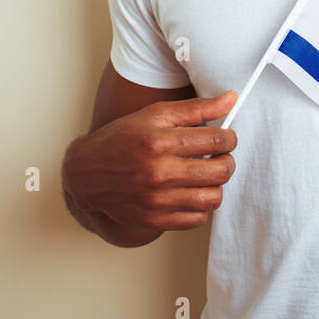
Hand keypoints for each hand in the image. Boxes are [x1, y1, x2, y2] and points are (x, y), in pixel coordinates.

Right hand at [62, 91, 237, 243]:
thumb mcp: (156, 115)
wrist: (87, 174)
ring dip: (216, 185)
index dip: (230, 137)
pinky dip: (200, 205)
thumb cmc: (123, 138)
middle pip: (221, 170)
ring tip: (205, 175)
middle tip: (218, 156)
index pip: (218, 140)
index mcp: (160, 141)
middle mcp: (159, 172)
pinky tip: (189, 191)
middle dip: (227, 160)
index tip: (225, 137)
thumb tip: (232, 98)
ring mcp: (157, 200)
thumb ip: (197, 108)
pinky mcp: (155, 220)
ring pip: (213, 198)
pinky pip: (197, 218)